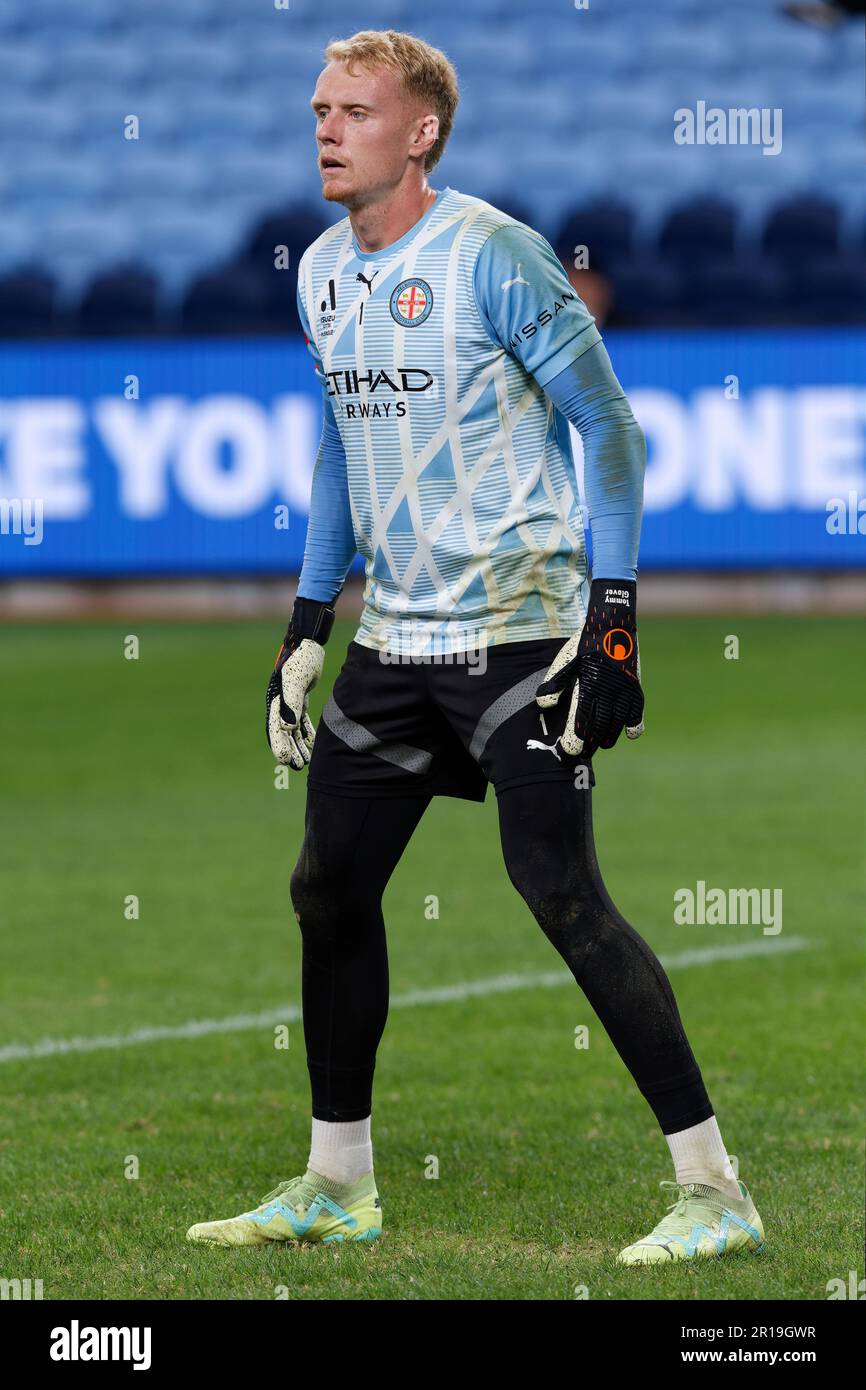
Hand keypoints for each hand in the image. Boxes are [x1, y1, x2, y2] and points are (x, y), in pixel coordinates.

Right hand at [265, 597, 335, 767]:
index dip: (279, 746)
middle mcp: (280, 703)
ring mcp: (289, 701)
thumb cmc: (301, 658)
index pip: (276, 729)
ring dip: (298, 744)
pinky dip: (306, 732)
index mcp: (276, 701)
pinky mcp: (300, 698)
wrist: (307, 641)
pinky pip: (302, 720)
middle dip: (289, 750)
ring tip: (304, 762)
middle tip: (296, 767)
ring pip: (293, 729)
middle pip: (283, 732)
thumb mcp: (296, 680)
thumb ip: (292, 703)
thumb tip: (289, 726)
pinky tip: (311, 745)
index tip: (284, 762)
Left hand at [536, 579, 643, 756]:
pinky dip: (634, 727)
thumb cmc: (584, 644)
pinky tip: (629, 734)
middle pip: (598, 730)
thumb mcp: (564, 661)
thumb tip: (542, 706)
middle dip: (589, 744)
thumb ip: (553, 684)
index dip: (575, 741)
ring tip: (600, 743)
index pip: (581, 723)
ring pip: (616, 726)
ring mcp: (624, 692)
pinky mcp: (635, 688)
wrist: (612, 624)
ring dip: (607, 738)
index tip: (569, 751)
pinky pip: (637, 715)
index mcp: (588, 688)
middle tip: (582, 751)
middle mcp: (607, 693)